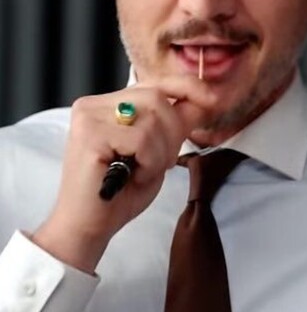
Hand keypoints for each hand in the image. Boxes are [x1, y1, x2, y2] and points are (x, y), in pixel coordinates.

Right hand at [32, 75, 215, 272]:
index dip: (187, 87)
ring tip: (143, 172)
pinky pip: (141, 137)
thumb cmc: (120, 193)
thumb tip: (208, 98)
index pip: (154, 82)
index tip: (213, 98)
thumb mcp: (157, 152)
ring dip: (161, 151)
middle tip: (162, 163)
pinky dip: (149, 161)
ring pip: (153, 116)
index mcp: (108, 104)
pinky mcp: (89, 134)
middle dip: (174, 131)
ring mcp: (89, 116)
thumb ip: (175, 123)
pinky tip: (133, 176)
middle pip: (157, 96)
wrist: (87, 229)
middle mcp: (95, 104)